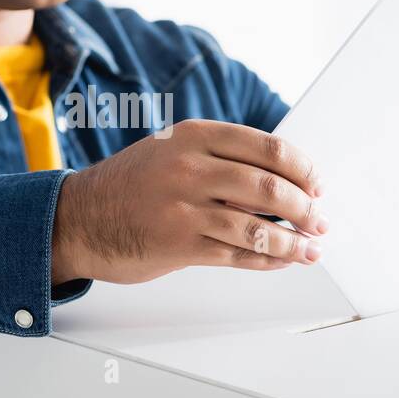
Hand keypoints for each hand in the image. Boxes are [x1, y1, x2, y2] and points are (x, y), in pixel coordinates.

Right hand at [51, 120, 327, 284]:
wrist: (78, 218)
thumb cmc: (137, 185)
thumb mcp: (176, 151)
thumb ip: (225, 157)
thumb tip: (288, 179)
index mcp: (196, 136)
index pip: (269, 148)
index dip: (303, 170)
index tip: (318, 185)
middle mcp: (191, 168)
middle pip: (269, 189)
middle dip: (305, 209)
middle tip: (320, 222)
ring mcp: (184, 207)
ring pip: (258, 228)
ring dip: (292, 243)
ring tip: (311, 250)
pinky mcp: (179, 244)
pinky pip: (238, 255)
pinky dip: (267, 261)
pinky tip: (282, 261)